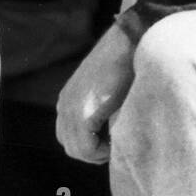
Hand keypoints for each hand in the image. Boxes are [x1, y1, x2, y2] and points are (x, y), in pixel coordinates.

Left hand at [56, 24, 135, 164]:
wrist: (130, 42)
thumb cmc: (127, 63)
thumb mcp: (107, 89)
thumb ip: (101, 110)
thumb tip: (109, 136)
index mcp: (68, 99)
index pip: (69, 137)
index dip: (90, 146)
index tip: (111, 141)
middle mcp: (64, 105)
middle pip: (70, 146)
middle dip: (92, 152)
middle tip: (115, 146)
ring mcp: (71, 109)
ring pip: (77, 150)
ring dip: (97, 153)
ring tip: (117, 143)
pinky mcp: (83, 113)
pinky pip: (86, 148)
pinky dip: (101, 151)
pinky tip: (116, 140)